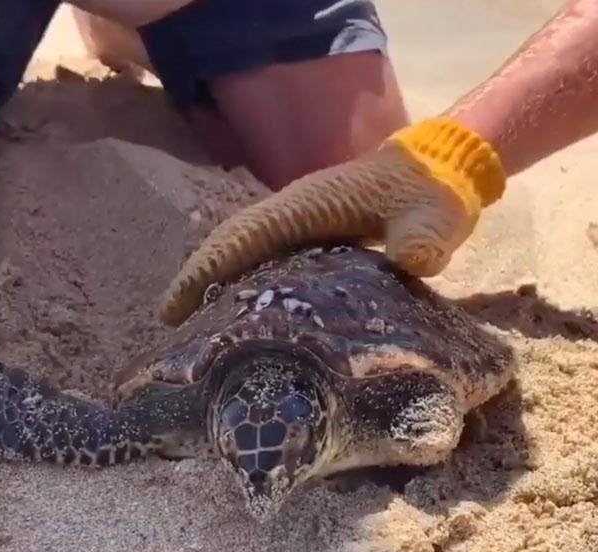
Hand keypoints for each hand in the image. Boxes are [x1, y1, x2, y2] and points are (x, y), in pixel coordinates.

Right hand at [159, 117, 507, 324]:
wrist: (443, 165)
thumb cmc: (431, 191)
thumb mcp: (433, 216)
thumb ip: (422, 238)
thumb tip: (414, 262)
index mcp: (304, 207)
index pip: (241, 239)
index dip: (204, 271)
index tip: (171, 308)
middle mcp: (290, 210)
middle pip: (228, 242)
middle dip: (196, 278)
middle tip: (170, 324)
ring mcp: (298, 219)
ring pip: (242, 247)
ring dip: (214, 277)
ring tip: (194, 322)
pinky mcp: (309, 230)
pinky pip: (263, 253)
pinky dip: (241, 276)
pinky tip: (238, 307)